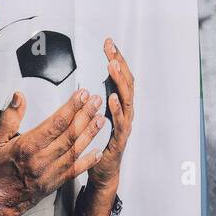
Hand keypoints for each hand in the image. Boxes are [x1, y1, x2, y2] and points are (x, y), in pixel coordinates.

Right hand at [0, 88, 106, 215]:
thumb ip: (7, 119)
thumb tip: (18, 98)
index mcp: (28, 147)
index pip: (56, 122)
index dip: (72, 107)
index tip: (81, 95)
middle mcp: (42, 160)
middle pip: (70, 134)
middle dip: (86, 115)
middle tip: (96, 101)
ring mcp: (50, 173)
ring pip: (76, 150)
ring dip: (90, 133)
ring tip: (101, 119)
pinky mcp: (54, 184)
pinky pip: (75, 171)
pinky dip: (88, 161)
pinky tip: (98, 152)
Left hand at [87, 39, 135, 189]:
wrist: (104, 172)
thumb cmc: (101, 143)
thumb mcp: (98, 116)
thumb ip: (96, 99)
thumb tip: (88, 80)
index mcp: (120, 105)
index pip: (121, 76)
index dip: (116, 59)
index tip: (108, 42)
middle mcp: (126, 112)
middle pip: (126, 83)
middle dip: (119, 64)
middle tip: (111, 48)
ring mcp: (125, 125)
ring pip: (126, 99)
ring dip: (119, 81)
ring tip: (112, 66)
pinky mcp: (120, 140)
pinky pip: (120, 122)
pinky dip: (117, 109)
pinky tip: (111, 97)